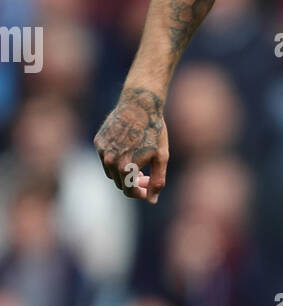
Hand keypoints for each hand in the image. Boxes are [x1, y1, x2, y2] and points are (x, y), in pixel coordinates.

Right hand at [93, 87, 168, 203]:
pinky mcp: (98, 141)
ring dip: (123, 173)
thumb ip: (157, 181)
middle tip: (147, 176)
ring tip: (138, 164)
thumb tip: (152, 201)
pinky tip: (128, 150)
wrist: (139, 103)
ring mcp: (102, 150)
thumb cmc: (154, 130)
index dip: (141, 193)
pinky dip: (115, 159)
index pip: (129, 191)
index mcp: (126, 168)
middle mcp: (110, 161)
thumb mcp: (161, 157)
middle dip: (134, 183)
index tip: (148, 190)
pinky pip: (105, 157)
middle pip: (120, 183)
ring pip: (111, 172)